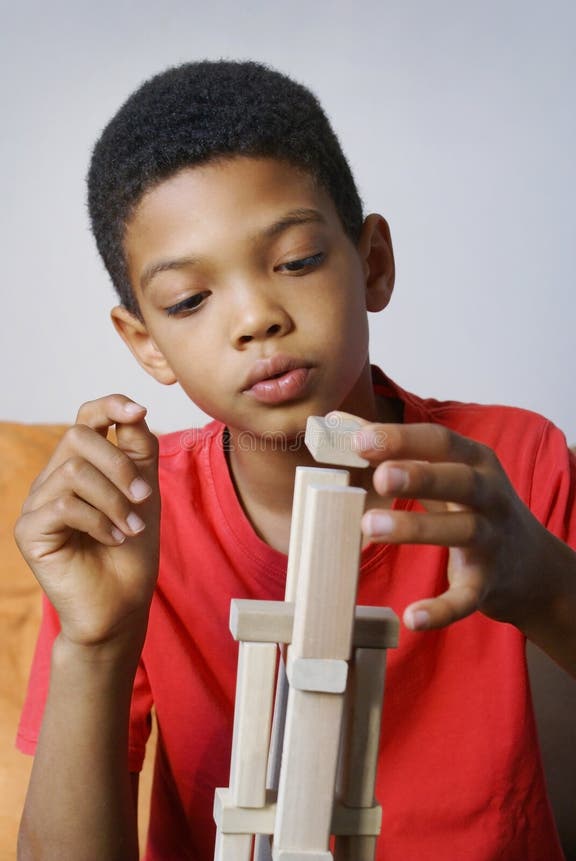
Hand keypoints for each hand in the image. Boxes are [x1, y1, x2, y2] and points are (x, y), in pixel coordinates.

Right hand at [14, 395, 159, 650]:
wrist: (122, 602)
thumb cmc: (132, 548)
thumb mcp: (144, 490)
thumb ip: (138, 450)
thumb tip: (134, 411)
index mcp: (80, 464)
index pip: (85, 418)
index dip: (110, 405)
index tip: (140, 411)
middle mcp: (53, 478)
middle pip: (78, 437)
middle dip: (119, 465)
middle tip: (142, 498)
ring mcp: (37, 503)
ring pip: (74, 471)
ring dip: (114, 499)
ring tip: (131, 527)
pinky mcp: (29, 531)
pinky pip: (64, 505)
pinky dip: (98, 520)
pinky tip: (113, 538)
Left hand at [350, 420, 561, 633]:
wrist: (531, 565)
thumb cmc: (473, 507)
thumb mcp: (445, 472)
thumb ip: (397, 451)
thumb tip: (341, 425)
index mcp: (476, 462)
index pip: (441, 442)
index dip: (402, 439)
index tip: (360, 441)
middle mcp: (490, 496)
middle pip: (459, 481)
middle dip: (420, 476)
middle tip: (379, 478)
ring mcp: (493, 540)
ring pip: (461, 531)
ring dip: (416, 529)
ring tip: (369, 527)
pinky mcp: (488, 584)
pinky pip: (467, 597)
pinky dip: (442, 609)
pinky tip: (412, 617)